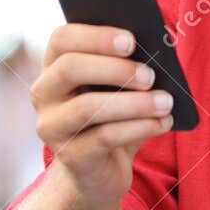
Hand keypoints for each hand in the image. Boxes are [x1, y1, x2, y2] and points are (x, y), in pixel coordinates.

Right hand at [30, 24, 173, 209]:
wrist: (98, 174)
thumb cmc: (111, 119)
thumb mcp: (115, 89)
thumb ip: (125, 66)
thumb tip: (156, 48)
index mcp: (53, 66)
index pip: (62, 39)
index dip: (96, 36)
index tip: (131, 41)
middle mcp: (44, 94)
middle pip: (69, 68)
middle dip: (115, 68)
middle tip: (150, 75)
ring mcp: (52, 127)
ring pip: (88, 106)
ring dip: (134, 102)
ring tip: (165, 102)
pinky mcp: (70, 156)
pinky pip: (105, 137)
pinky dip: (139, 127)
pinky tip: (163, 123)